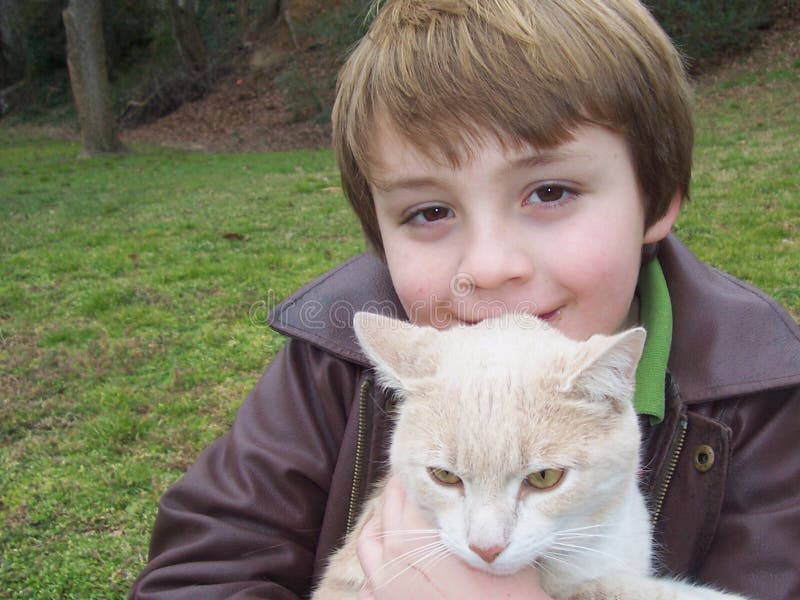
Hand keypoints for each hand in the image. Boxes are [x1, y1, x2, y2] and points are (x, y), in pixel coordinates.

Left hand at [356, 476, 549, 599]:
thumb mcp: (501, 556)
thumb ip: (481, 525)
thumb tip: (474, 498)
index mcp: (422, 539)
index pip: (411, 491)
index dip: (418, 472)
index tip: (424, 459)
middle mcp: (395, 558)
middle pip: (387, 511)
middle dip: (399, 492)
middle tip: (413, 479)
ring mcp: (384, 587)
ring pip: (368, 542)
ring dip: (380, 523)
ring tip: (395, 514)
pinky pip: (367, 578)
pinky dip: (375, 561)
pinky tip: (391, 559)